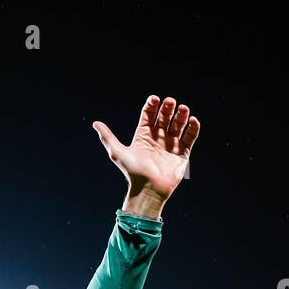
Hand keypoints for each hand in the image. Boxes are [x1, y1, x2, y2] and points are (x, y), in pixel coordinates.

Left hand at [93, 95, 199, 218]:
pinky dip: (193, 128)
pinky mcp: (182, 154)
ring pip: (178, 125)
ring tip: (183, 109)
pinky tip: (192, 120)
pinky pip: (190, 138)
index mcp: (143, 137)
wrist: (148, 189)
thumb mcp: (117, 152)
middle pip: (164, 118)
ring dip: (181, 115)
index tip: (154, 99)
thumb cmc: (132, 172)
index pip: (148, 115)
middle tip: (169, 102)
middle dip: (167, 108)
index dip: (152, 106)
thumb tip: (95, 123)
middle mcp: (157, 139)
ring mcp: (170, 146)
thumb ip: (108, 137)